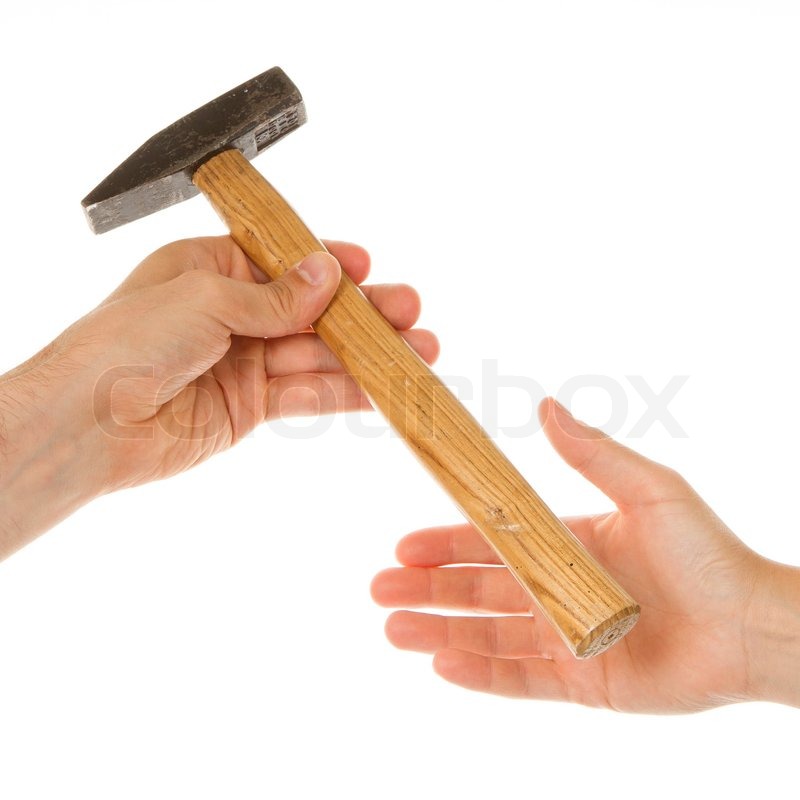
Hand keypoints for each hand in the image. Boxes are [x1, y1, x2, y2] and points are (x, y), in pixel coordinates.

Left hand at [0, 237, 437, 556]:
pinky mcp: (249, 406)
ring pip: (315, 354)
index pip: (283, 261)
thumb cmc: (128, 343)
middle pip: (310, 309)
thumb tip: (327, 274)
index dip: (328, 265)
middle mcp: (231, 312)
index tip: (369, 270)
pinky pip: (305, 393)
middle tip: (411, 312)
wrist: (89, 425)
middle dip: (361, 313)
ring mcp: (243, 361)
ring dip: (364, 355)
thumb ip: (274, 296)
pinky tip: (380, 389)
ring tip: (417, 352)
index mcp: (211, 268)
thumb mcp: (206, 298)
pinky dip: (343, 391)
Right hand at [371, 398, 799, 711]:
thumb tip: (547, 407)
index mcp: (567, 542)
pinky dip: (479, 673)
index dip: (446, 542)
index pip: (492, 540)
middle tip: (379, 587)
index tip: (405, 543)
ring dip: (438, 631)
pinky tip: (439, 663)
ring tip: (392, 627)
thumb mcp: (648, 488)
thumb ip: (593, 453)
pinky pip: (519, 679)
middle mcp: (558, 588)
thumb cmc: (707, 552)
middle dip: (426, 589)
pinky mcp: (581, 681)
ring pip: (487, 635)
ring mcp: (565, 636)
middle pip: (477, 589)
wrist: (752, 626)